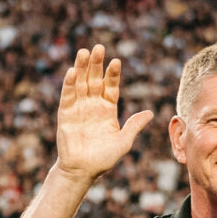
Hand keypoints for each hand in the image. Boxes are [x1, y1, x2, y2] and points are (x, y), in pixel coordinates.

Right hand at [54, 45, 153, 185]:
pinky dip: (69, 84)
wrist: (83, 170)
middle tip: (98, 47)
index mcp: (107, 109)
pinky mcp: (65, 114)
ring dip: (81, 68)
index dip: (112, 74)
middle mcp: (92, 105)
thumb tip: (150, 113)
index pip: (110, 86)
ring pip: (80, 83)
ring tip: (84, 52)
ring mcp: (78, 108)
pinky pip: (67, 96)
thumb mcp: (124, 141)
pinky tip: (72, 71)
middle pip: (94, 79)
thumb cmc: (104, 158)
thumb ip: (134, 125)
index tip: (116, 61)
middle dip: (96, 64)